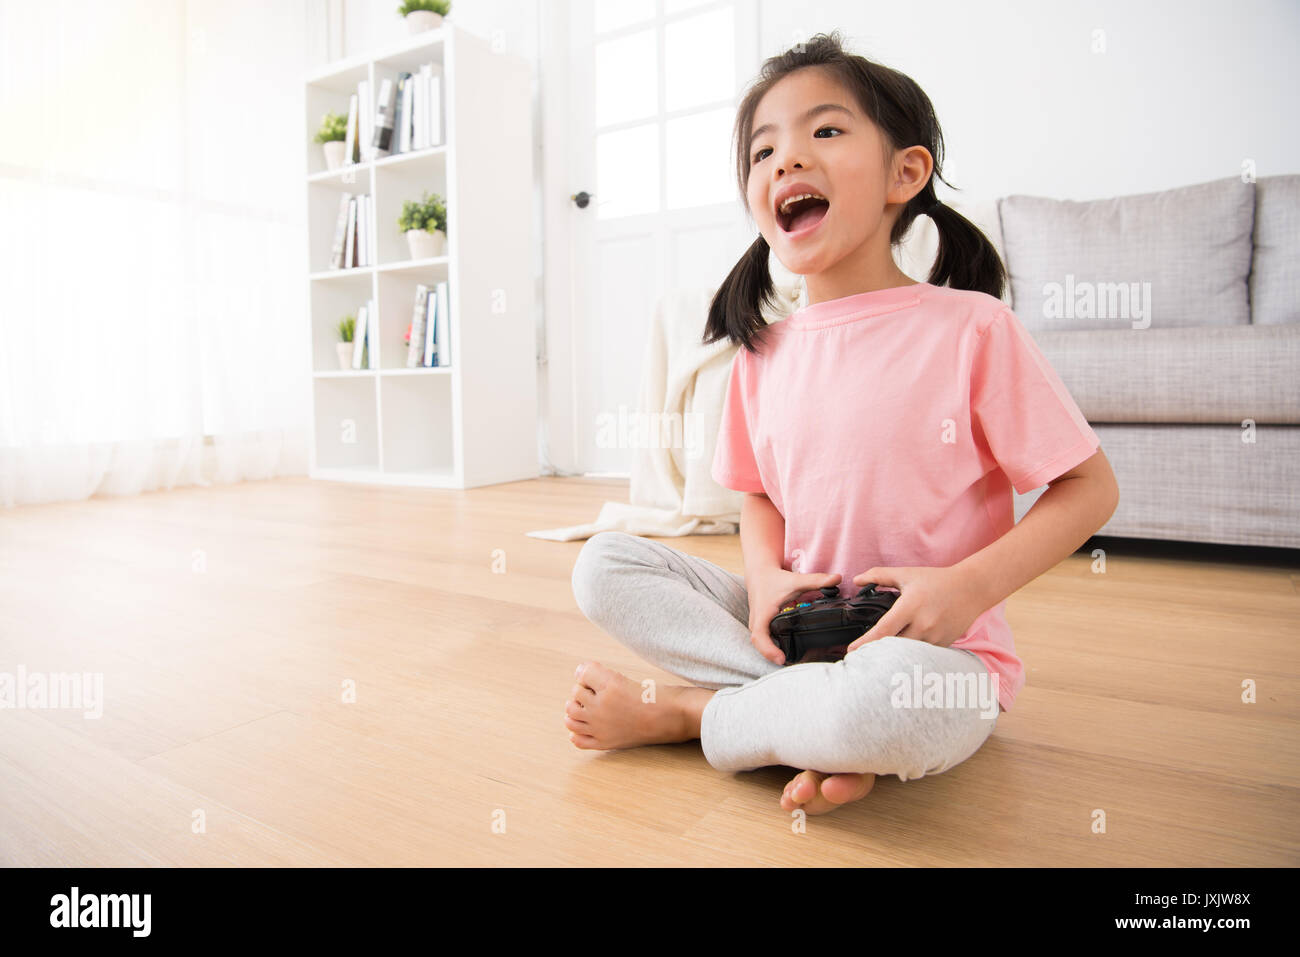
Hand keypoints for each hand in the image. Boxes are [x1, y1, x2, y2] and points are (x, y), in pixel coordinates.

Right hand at [746, 566, 841, 664]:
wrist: (759, 573)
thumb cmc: (775, 578)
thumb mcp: (795, 580)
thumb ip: (816, 581)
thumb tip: (837, 579)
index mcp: (763, 613)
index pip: (760, 636)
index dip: (768, 650)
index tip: (781, 659)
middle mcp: (757, 622)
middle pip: (760, 645)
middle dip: (772, 656)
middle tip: (791, 663)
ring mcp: (757, 625)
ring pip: (761, 644)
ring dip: (772, 653)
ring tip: (791, 660)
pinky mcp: (760, 625)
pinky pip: (764, 640)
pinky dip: (772, 647)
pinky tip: (786, 651)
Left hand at [845, 564, 987, 650]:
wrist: (971, 589)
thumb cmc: (937, 580)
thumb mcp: (906, 574)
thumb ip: (879, 576)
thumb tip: (856, 580)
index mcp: (910, 607)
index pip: (883, 631)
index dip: (865, 643)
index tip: (851, 650)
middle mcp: (923, 625)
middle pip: (893, 647)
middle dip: (876, 652)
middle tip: (861, 655)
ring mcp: (934, 637)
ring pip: (907, 654)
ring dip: (893, 655)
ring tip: (878, 657)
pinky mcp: (943, 644)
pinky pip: (921, 654)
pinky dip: (910, 654)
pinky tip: (901, 654)